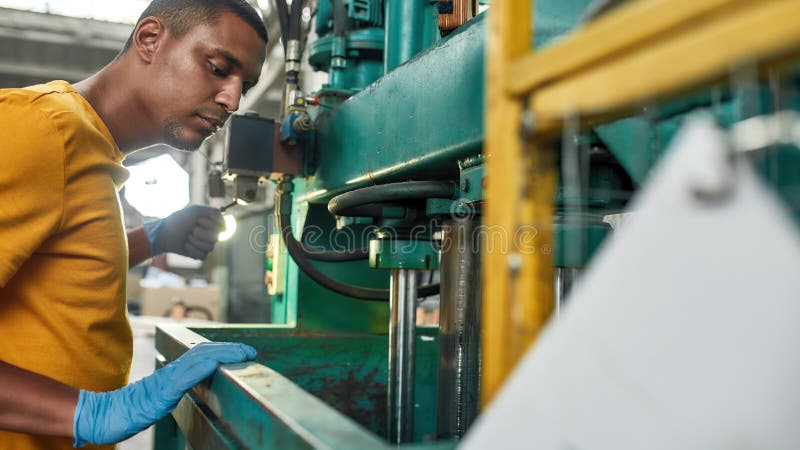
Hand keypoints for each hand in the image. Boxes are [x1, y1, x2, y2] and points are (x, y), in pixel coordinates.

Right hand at [72, 342, 255, 446]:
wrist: (104, 417)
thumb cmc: (131, 409)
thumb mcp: (162, 397)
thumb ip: (179, 386)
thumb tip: (199, 380)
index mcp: (174, 374)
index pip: (203, 355)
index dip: (225, 350)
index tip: (245, 351)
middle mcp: (172, 372)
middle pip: (205, 352)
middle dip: (230, 349)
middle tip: (251, 350)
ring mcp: (166, 380)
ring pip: (198, 360)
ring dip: (223, 354)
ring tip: (242, 353)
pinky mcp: (160, 392)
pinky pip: (184, 377)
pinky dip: (202, 368)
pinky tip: (215, 364)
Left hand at [145, 205, 223, 258]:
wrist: (165, 233)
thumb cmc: (179, 220)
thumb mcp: (196, 210)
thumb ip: (214, 211)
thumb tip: (226, 222)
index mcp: (212, 222)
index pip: (223, 227)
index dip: (211, 225)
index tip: (199, 221)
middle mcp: (211, 233)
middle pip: (216, 238)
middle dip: (201, 233)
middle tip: (191, 230)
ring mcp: (205, 244)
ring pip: (210, 247)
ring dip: (196, 242)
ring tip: (187, 238)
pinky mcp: (199, 254)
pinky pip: (203, 255)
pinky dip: (192, 250)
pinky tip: (185, 245)